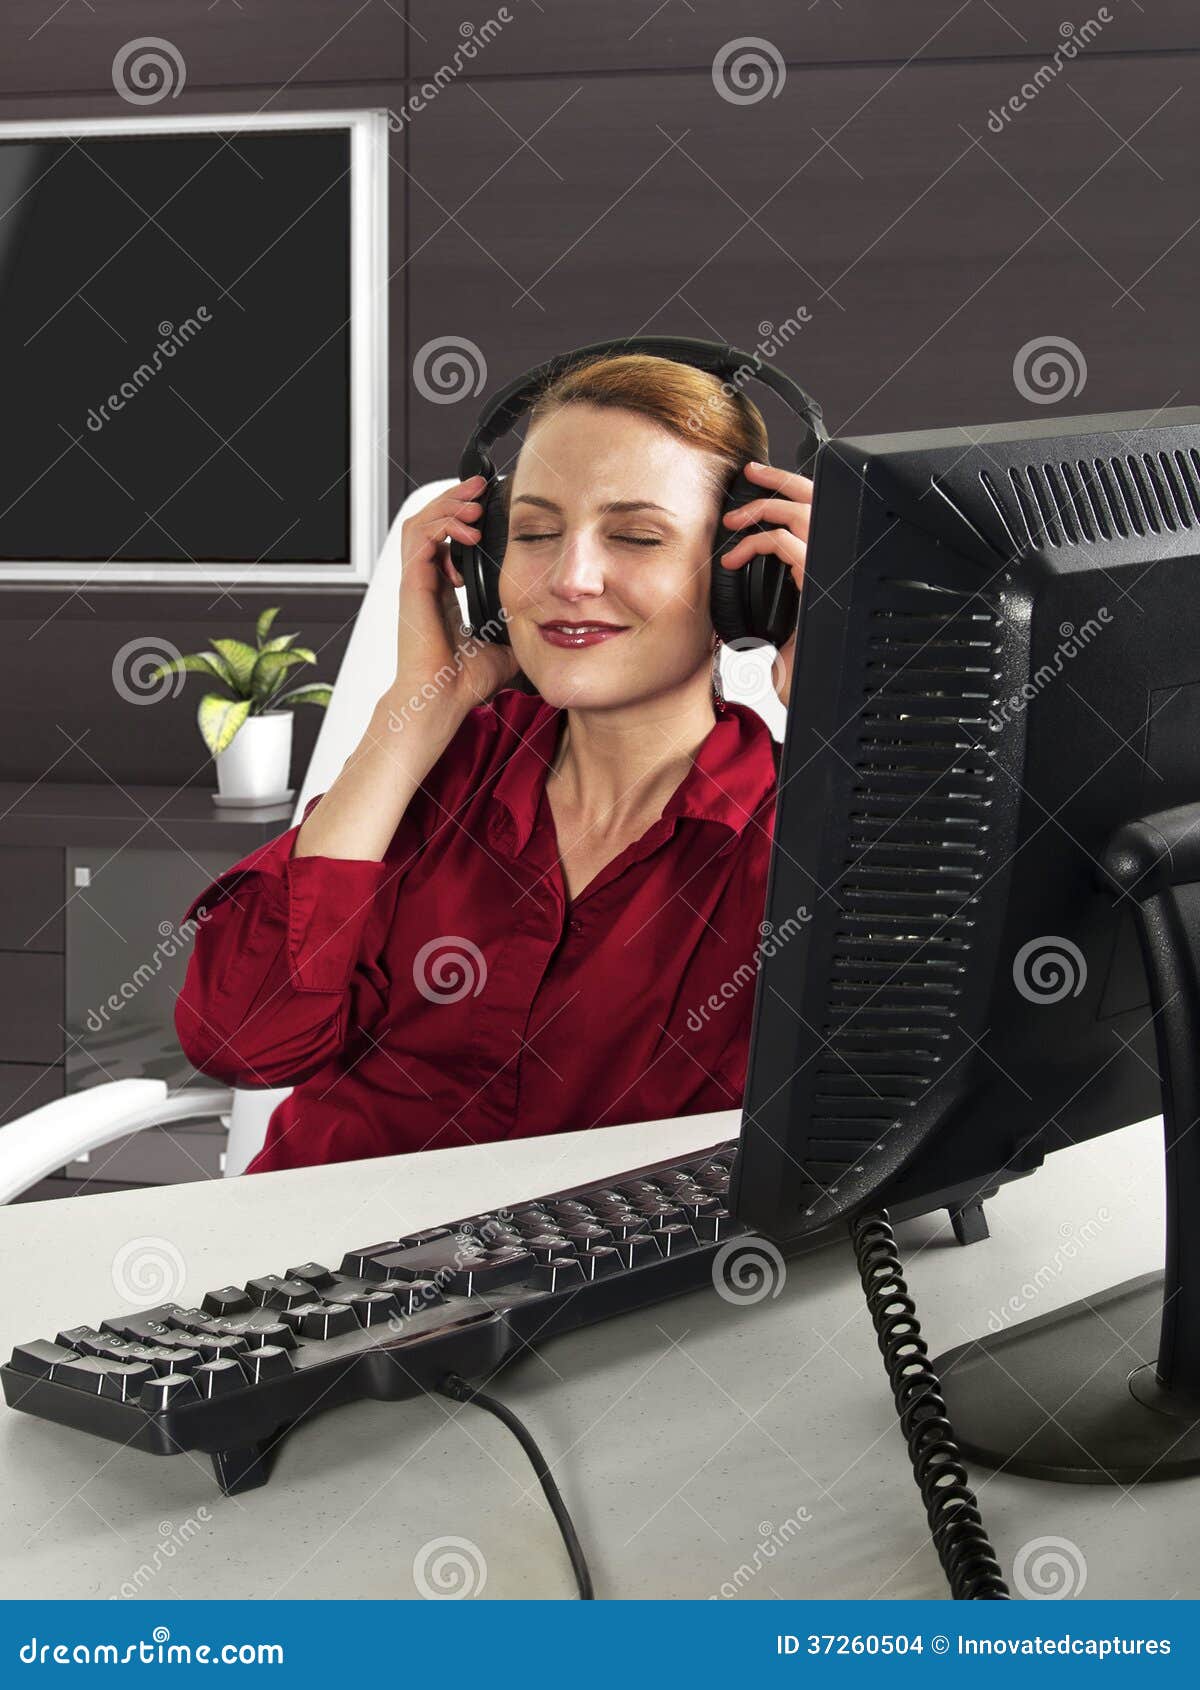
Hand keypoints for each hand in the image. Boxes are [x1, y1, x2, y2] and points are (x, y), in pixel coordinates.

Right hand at [395, 474, 519, 718]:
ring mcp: (417, 583)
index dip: (464, 517)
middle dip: (456, 499)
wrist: (442, 702)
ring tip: (473, 503)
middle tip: (480, 487)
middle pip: (431, 522)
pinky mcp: (411, 586)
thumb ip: (519, 630)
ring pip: (420, 523)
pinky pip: (419, 540)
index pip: (447, 540)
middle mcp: (427, 583)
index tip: (488, 505)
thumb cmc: (464, 682)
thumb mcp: (505, 647)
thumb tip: (549, 628)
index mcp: (443, 592)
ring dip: (448, 506)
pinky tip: (467, 533)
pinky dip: (442, 527)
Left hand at [718, 461, 812, 709]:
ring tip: (734, 520)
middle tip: (752, 473)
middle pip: (816, 500)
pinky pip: (784, 542)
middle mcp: (837, 564)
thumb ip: (779, 622)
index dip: (792, 496)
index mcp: (832, 571)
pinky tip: (736, 558)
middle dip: (781, 479)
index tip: (762, 490)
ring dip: (761, 508)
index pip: (819, 516)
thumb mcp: (789, 639)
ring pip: (801, 512)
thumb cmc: (812, 674)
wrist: (823, 698)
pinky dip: (754, 543)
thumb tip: (750, 617)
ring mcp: (831, 568)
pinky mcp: (818, 578)